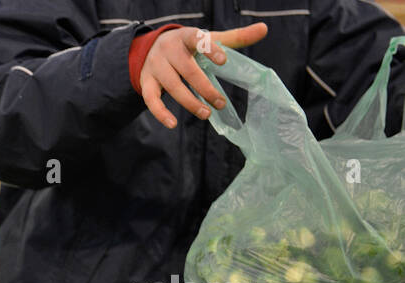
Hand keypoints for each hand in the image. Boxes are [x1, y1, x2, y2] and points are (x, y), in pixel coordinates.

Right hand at [140, 23, 268, 128]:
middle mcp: (168, 50)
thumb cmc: (186, 45)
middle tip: (220, 103)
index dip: (210, 49)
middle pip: (187, 71)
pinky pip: (151, 99)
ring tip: (206, 114)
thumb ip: (234, 37)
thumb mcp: (206, 38)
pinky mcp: (146, 82)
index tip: (224, 61)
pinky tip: (172, 124)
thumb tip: (264, 29)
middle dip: (205, 88)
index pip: (197, 39)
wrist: (149, 49)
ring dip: (190, 102)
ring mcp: (155, 67)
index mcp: (186, 36)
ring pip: (172, 87)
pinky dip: (160, 113)